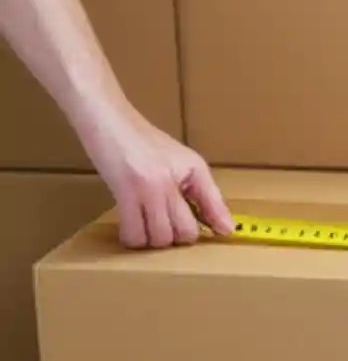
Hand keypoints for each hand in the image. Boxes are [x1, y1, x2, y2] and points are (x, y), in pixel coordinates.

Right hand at [72, 102, 233, 248]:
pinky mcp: (124, 192)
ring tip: (148, 226)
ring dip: (154, 241)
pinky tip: (132, 228)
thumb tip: (226, 227)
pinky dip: (134, 238)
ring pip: (160, 237)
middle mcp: (174, 179)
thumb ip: (204, 193)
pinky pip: (134, 232)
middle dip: (178, 238)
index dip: (216, 224)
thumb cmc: (143, 142)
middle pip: (186, 232)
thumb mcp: (182, 161)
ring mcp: (149, 187)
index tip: (219, 233)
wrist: (108, 120)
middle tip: (167, 225)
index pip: (215, 205)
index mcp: (194, 168)